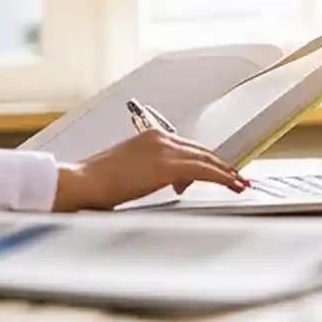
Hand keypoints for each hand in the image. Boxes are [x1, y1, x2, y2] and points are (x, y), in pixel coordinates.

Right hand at [51, 130, 249, 211]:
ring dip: (224, 172)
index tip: (219, 170)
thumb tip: (176, 182)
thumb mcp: (131, 172)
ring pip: (206, 159)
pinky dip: (222, 177)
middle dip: (220, 165)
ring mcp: (164, 150)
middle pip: (200, 151)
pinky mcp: (167, 165)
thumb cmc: (98, 181)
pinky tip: (231, 184)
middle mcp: (159, 138)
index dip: (206, 160)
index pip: (187, 147)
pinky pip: (204, 170)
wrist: (84, 182)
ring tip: (237, 183)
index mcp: (149, 137)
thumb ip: (155, 173)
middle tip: (236, 177)